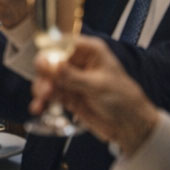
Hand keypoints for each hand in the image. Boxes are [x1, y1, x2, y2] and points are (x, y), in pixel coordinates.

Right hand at [31, 36, 158, 152]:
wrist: (130, 125)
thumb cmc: (124, 99)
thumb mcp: (97, 86)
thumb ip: (71, 76)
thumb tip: (49, 64)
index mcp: (90, 51)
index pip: (63, 44)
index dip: (50, 52)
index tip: (41, 64)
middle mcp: (78, 63)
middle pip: (51, 62)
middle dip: (44, 75)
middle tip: (44, 89)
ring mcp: (72, 80)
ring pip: (48, 79)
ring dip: (41, 89)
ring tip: (42, 101)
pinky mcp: (68, 96)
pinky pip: (50, 95)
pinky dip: (42, 101)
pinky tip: (38, 107)